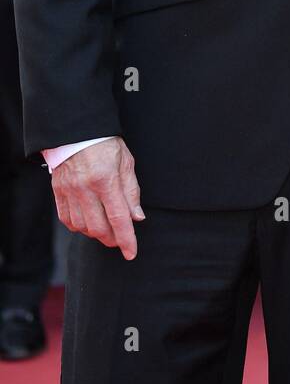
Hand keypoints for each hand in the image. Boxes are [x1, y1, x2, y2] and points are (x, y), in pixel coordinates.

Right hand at [51, 137, 144, 259]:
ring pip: (82, 227)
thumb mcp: (126, 162)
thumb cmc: (105, 144)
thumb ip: (131, 191)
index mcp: (106, 180)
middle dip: (111, 239)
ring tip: (106, 229)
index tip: (131, 253)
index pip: (118, 218)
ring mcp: (69, 191)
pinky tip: (88, 223)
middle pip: (98, 228)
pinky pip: (67, 220)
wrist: (76, 131)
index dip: (126, 239)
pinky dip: (79, 227)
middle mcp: (85, 189)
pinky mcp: (58, 192)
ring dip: (96, 233)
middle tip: (119, 239)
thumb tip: (137, 217)